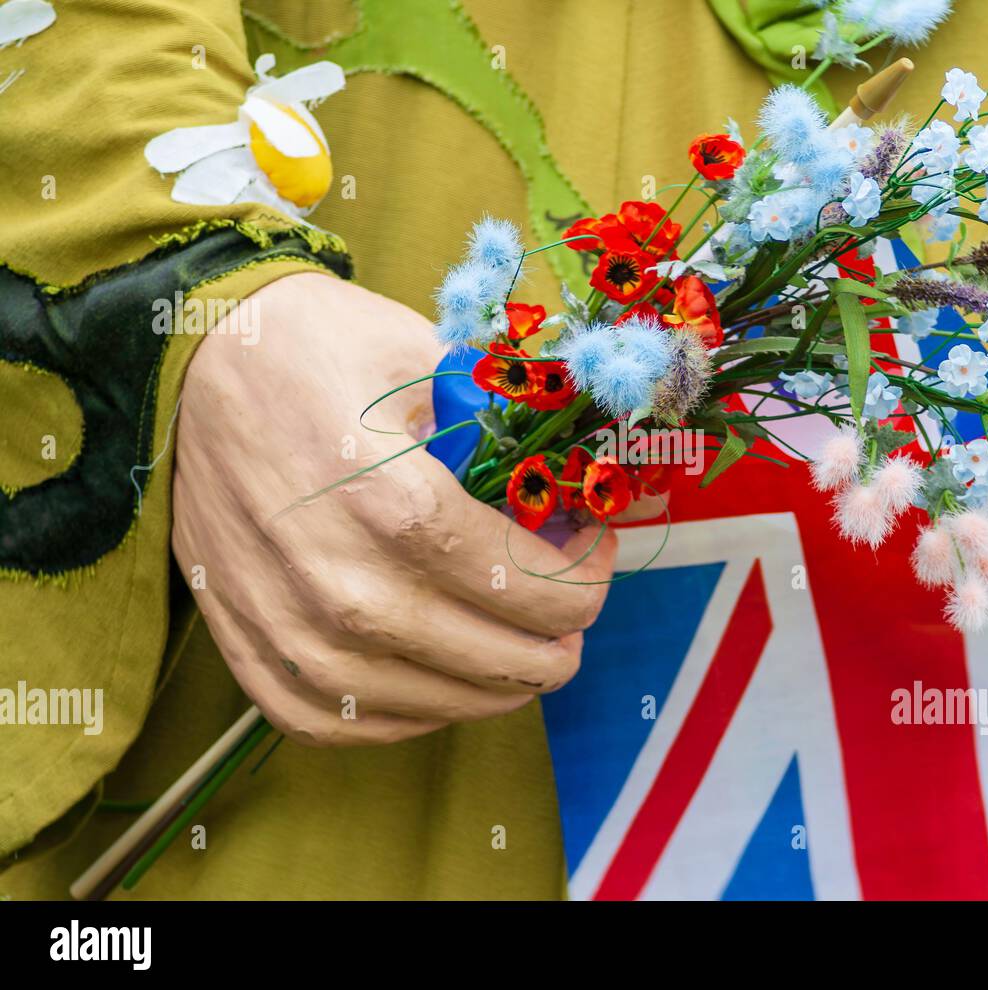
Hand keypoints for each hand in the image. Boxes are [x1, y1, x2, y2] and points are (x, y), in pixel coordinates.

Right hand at [171, 273, 615, 744]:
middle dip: (560, 640)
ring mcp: (294, 633)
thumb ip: (506, 430)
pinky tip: (439, 681)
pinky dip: (410, 715)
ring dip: (497, 686)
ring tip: (518, 647)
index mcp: (399, 506)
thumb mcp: (428, 358)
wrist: (197, 361)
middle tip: (568, 606)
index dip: (588, 582)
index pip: (536, 592)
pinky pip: (347, 723)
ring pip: (436, 705)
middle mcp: (346, 588)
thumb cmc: (317, 350)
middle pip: (500, 662)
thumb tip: (566, 489)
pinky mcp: (252, 652)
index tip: (591, 549)